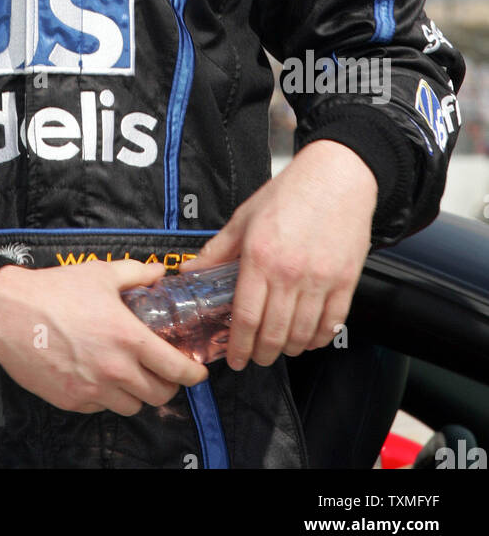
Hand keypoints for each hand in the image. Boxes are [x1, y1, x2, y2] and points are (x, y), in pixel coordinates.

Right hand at [0, 257, 208, 415]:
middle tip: (162, 372)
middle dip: (167, 385)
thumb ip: (137, 273)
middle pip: (159, 396)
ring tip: (130, 375)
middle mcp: (115, 370)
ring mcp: (93, 389)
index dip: (193, 373)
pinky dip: (107, 397)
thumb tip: (159, 272)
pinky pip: (101, 407)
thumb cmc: (54, 291)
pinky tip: (99, 377)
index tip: (197, 372)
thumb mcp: (101, 273)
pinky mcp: (72, 400)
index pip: (176, 369)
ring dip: (137, 394)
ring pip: (132, 406)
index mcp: (129, 338)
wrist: (9, 313)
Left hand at [192, 140, 377, 370]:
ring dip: (289, 349)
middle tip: (256, 357)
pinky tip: (308, 338)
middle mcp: (290, 273)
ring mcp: (320, 280)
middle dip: (262, 354)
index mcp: (259, 257)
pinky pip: (332, 324)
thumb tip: (190, 270)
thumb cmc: (290, 193)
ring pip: (302, 334)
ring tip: (280, 348)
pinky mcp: (345, 281)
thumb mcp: (245, 217)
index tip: (235, 358)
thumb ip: (217, 250)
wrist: (336, 177)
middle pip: (274, 333)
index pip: (245, 317)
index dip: (239, 346)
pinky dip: (318, 338)